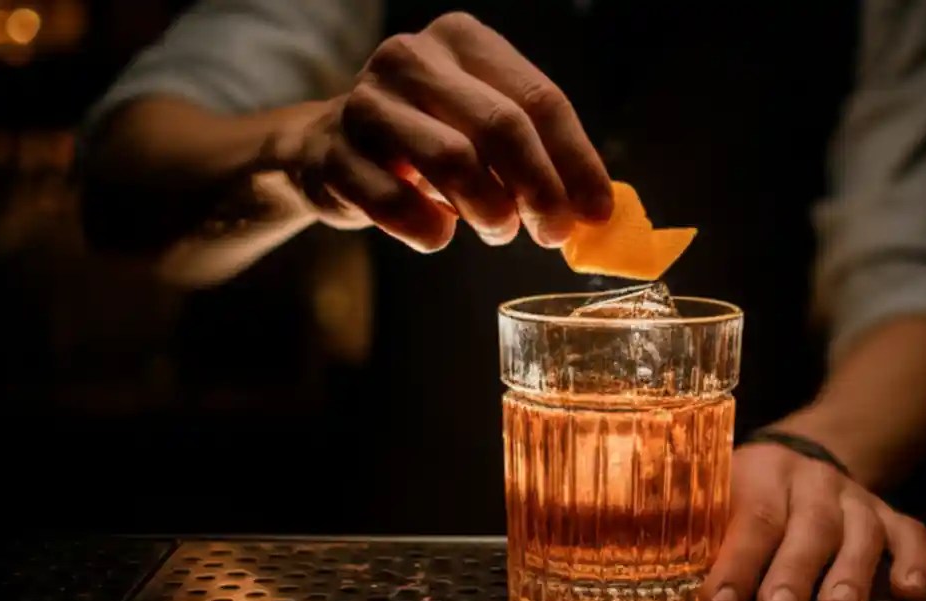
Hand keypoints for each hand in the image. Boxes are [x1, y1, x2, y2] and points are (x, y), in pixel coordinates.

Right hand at [272, 12, 611, 251]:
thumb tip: (595, 210)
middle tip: (553, 232)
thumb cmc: (428, 140)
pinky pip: (396, 202)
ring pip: (453, 160)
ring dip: (489, 211)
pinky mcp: (334, 154)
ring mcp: (367, 103)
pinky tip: (438, 234)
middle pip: (502, 126)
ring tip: (498, 230)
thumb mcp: (484, 130)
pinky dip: (428, 230)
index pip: (540, 99)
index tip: (597, 212)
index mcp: (463, 41)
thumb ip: (537, 155)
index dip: (578, 161)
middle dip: (540, 190)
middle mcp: (413, 58)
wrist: (328, 148)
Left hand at [700, 442, 925, 600]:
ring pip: (860, 531)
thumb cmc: (748, 493)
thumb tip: (630, 537)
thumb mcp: (712, 493)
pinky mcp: (890, 516)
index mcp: (762, 473)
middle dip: (793, 573)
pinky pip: (908, 534)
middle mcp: (814, 482)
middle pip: (809, 525)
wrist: (804, 456)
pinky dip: (913, 561)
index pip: (752, 517)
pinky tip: (907, 592)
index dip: (736, 563)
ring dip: (850, 573)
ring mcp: (855, 498)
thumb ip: (683, 521)